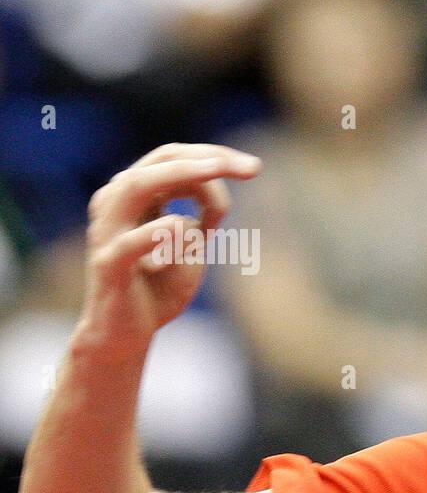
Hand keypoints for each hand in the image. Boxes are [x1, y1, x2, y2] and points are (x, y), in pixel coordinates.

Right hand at [79, 144, 261, 359]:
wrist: (126, 337)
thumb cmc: (158, 291)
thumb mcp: (190, 251)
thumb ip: (200, 222)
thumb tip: (217, 198)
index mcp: (135, 197)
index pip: (173, 157)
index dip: (214, 156)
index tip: (252, 168)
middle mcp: (115, 205)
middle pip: (160, 160)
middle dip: (208, 159)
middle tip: (250, 168)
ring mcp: (108, 233)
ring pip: (137, 186)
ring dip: (181, 174)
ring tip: (217, 172)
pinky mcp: (108, 265)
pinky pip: (131, 242)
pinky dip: (162, 233)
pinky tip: (193, 232)